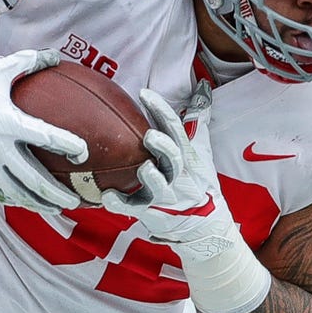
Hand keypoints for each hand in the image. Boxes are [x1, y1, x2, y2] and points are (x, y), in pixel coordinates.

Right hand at [0, 47, 85, 212]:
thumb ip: (27, 62)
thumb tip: (56, 54)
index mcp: (5, 121)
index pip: (44, 136)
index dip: (67, 145)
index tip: (84, 152)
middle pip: (33, 179)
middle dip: (56, 194)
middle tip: (77, 201)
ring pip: (17, 192)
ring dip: (39, 204)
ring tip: (58, 209)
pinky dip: (17, 200)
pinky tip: (30, 203)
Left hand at [110, 86, 272, 312]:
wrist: (205, 225)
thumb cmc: (197, 181)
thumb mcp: (201, 149)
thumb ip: (197, 119)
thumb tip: (203, 88)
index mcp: (185, 155)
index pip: (175, 129)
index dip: (161, 111)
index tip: (144, 94)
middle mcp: (176, 174)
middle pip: (172, 158)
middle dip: (163, 147)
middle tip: (149, 136)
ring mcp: (165, 194)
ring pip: (158, 186)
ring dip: (150, 178)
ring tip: (144, 169)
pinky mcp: (151, 212)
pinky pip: (134, 209)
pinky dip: (120, 204)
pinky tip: (106, 197)